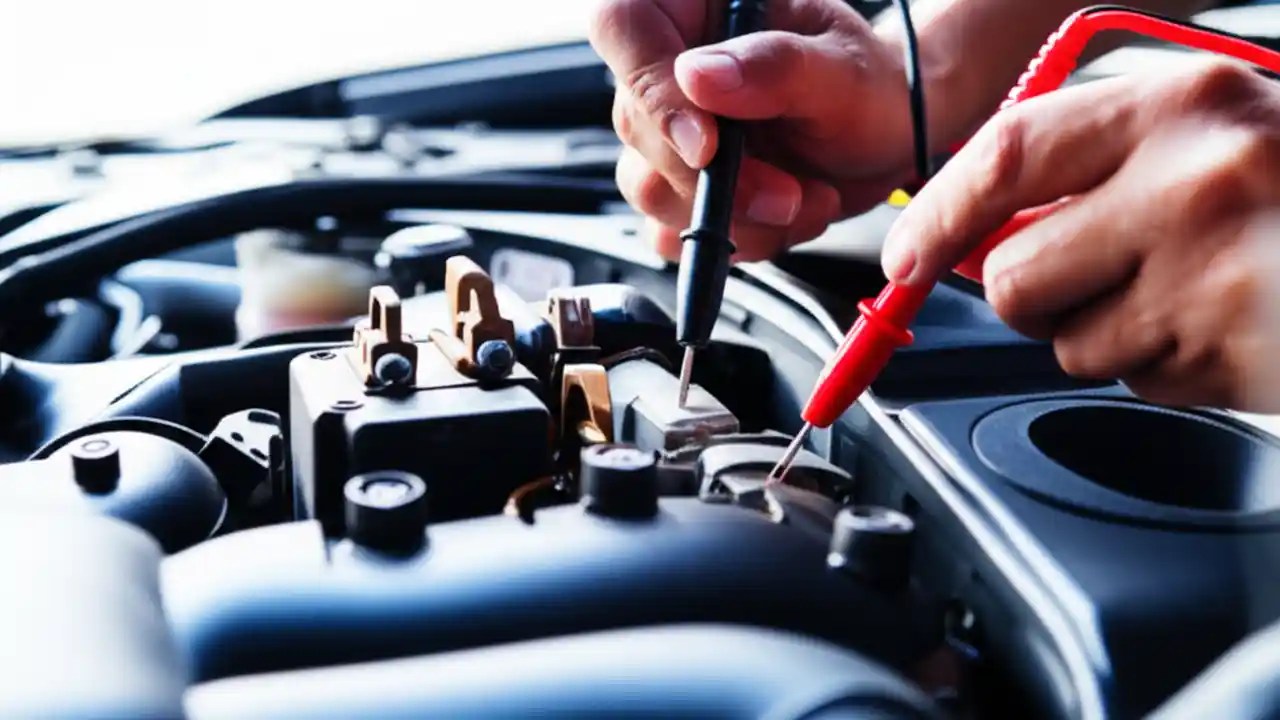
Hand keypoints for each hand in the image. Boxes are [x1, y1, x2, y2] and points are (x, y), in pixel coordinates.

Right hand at [588, 0, 917, 260]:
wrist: (890, 140)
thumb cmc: (870, 88)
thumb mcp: (842, 70)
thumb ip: (775, 68)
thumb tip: (699, 76)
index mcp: (698, 9)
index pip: (625, 27)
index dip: (653, 92)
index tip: (709, 147)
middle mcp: (672, 67)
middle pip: (637, 124)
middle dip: (718, 179)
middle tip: (788, 191)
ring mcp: (669, 133)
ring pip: (651, 189)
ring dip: (734, 217)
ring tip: (803, 199)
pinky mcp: (680, 189)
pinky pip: (672, 232)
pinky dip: (736, 240)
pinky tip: (781, 218)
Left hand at [882, 60, 1279, 410]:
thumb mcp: (1219, 136)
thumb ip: (1102, 165)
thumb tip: (977, 227)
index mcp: (1184, 101)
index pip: (1004, 154)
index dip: (937, 214)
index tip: (905, 256)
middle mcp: (1193, 178)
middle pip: (1013, 273)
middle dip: (1035, 296)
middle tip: (1104, 280)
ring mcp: (1213, 273)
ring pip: (1067, 342)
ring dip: (1112, 336)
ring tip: (1200, 297)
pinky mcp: (1232, 355)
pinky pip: (1137, 382)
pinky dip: (1168, 370)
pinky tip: (1232, 330)